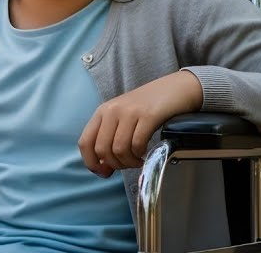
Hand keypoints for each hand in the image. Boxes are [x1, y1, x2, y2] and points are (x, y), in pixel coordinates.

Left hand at [78, 71, 202, 176]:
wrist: (176, 88)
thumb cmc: (148, 106)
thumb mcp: (122, 116)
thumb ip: (110, 137)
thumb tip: (103, 167)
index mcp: (102, 112)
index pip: (85, 142)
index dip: (91, 163)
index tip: (104, 173)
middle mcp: (112, 111)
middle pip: (102, 150)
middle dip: (115, 165)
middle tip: (128, 164)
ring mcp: (129, 112)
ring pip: (119, 149)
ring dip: (129, 162)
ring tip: (138, 160)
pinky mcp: (148, 115)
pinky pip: (137, 144)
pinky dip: (140, 155)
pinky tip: (146, 153)